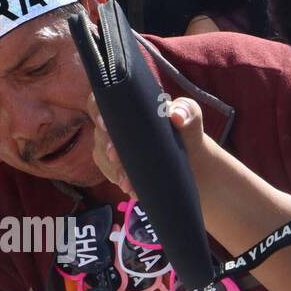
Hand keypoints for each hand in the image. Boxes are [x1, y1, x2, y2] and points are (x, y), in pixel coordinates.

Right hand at [87, 92, 206, 199]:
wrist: (192, 163)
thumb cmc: (188, 133)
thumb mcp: (191, 118)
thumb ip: (187, 110)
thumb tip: (177, 116)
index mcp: (129, 107)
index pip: (102, 102)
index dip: (97, 111)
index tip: (104, 124)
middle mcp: (117, 125)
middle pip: (100, 133)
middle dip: (106, 146)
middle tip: (116, 157)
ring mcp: (115, 147)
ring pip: (102, 156)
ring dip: (112, 169)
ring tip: (126, 181)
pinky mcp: (118, 166)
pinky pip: (110, 173)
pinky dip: (119, 181)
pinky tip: (131, 189)